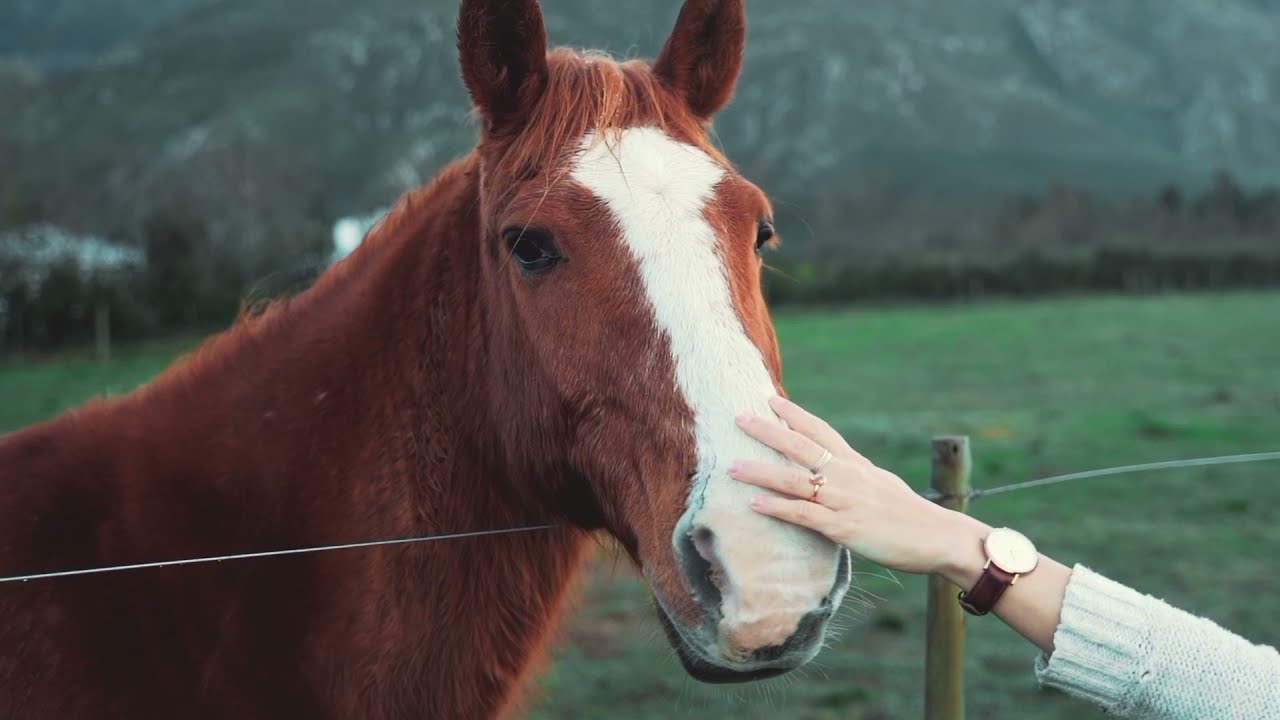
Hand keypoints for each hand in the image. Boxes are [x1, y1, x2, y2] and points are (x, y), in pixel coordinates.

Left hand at [731, 396, 989, 581]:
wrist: (938, 537)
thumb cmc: (911, 516)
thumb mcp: (881, 485)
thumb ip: (857, 475)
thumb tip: (838, 469)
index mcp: (856, 464)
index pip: (821, 431)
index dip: (795, 414)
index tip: (770, 400)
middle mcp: (847, 475)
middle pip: (800, 447)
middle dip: (767, 432)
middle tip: (738, 417)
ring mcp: (843, 500)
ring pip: (794, 480)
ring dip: (760, 472)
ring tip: (731, 466)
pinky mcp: (842, 527)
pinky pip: (802, 515)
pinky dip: (777, 508)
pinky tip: (754, 504)